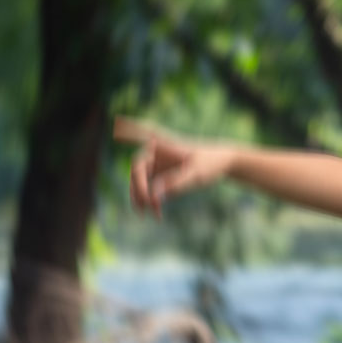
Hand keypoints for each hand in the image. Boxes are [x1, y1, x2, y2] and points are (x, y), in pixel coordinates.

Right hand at [114, 117, 238, 216]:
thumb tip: (154, 195)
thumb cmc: (211, 163)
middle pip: (137, 172)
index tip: (118, 127)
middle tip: (145, 208)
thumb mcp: (196, 174)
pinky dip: (151, 201)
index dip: (126, 139)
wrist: (223, 162)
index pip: (141, 145)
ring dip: (143, 199)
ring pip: (141, 182)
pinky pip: (150, 189)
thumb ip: (175, 183)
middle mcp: (156, 153)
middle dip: (139, 190)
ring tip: (150, 215)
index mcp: (162, 145)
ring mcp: (158, 164)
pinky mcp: (162, 174)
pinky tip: (158, 214)